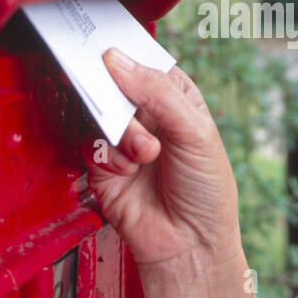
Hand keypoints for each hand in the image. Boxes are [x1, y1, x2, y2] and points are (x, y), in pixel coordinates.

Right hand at [81, 48, 241, 271]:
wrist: (190, 246)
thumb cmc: (207, 191)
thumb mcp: (195, 132)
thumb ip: (157, 92)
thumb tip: (117, 60)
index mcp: (175, 98)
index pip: (145, 64)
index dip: (127, 56)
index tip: (108, 50)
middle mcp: (147, 116)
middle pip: (115, 85)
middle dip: (118, 95)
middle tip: (118, 99)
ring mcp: (124, 141)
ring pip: (100, 113)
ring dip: (121, 132)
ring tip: (143, 151)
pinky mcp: (103, 166)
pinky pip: (90, 144)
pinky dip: (108, 155)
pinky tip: (128, 169)